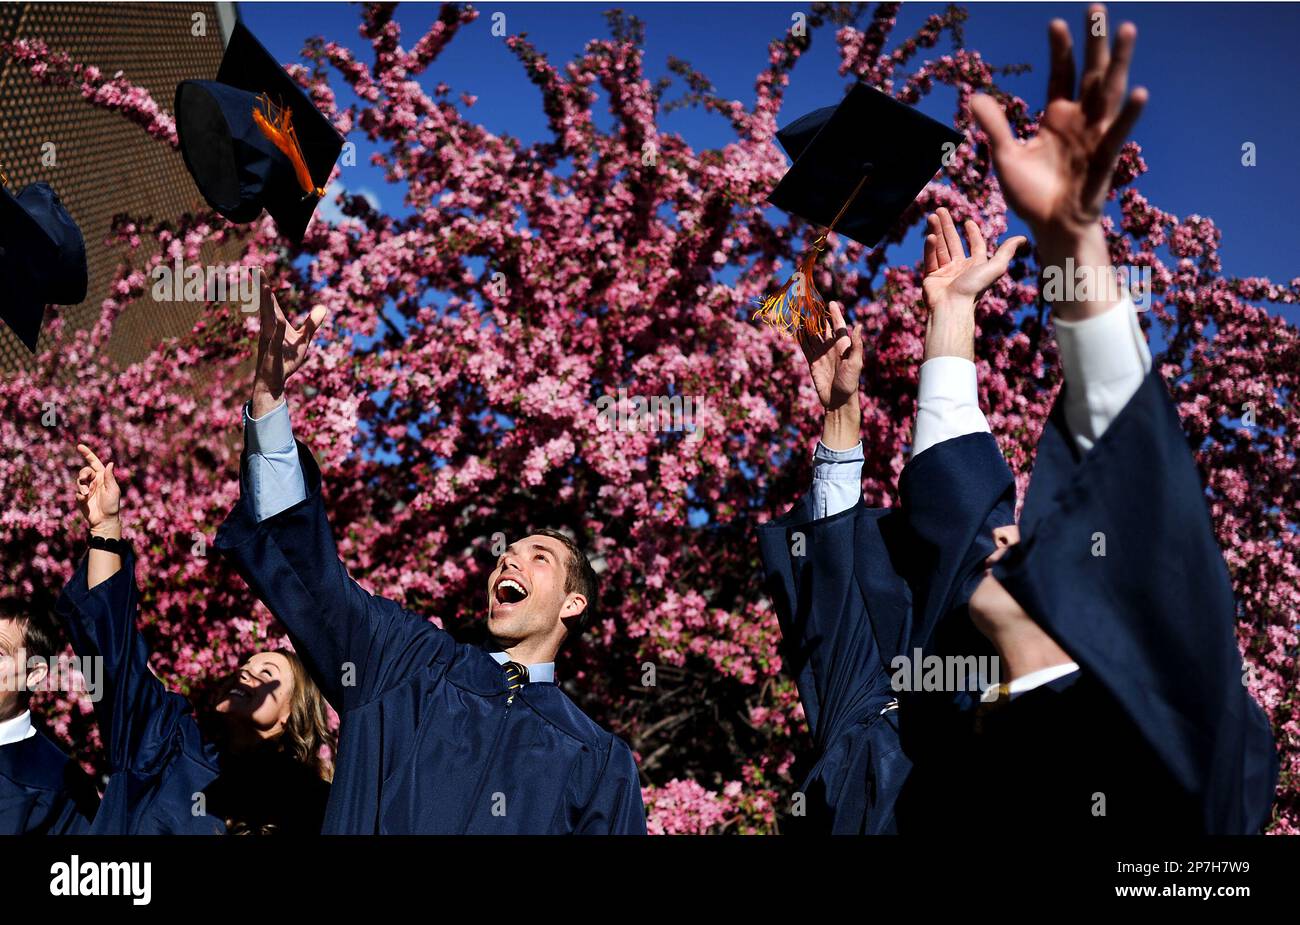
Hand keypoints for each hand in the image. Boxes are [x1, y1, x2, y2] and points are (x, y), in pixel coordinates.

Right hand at [75, 444, 120, 536]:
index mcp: (103, 477)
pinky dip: (80, 495)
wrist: (104, 520)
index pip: (94, 463)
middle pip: (84, 471)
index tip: (79, 446)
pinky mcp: (81, 497)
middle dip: (83, 473)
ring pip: (79, 480)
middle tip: (84, 479)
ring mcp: (87, 489)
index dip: (87, 454)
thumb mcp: (113, 490)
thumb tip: (110, 463)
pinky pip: (77, 492)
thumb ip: (109, 477)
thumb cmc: (112, 505)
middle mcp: (94, 481)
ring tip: (86, 494)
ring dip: (81, 486)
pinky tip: (85, 501)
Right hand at [251, 272, 328, 418]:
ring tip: (264, 286)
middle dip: (262, 288)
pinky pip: (275, 339)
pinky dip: (278, 329)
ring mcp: (270, 339)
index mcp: (275, 324)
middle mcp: (269, 329)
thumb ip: (312, 324)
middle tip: (257, 269)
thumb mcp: (303, 340)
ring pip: (268, 318)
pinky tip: (279, 319)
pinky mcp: (273, 352)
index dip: (266, 287)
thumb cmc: (286, 361)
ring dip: (266, 303)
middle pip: (266, 305)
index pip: (271, 302)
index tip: (260, 270)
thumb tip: (323, 308)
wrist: (275, 382)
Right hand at [799, 301, 862, 413]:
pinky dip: (800, 338)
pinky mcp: (812, 361)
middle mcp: (831, 347)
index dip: (834, 313)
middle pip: (822, 327)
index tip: (830, 302)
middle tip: (808, 303)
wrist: (838, 400)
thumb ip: (857, 345)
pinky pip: (805, 346)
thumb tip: (859, 325)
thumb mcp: (856, 363)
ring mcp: (821, 353)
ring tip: (800, 313)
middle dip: (816, 316)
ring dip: (807, 325)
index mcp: (843, 345)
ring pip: (812, 335)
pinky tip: (796, 329)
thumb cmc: (850, 382)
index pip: (838, 325)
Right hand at [922, 208, 1025, 310]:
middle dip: (947, 226)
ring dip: (936, 231)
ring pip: (940, 247)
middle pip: (954, 242)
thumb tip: (1023, 238)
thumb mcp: (995, 267)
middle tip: (940, 210)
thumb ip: (1007, 252)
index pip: (975, 245)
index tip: (968, 221)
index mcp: (976, 266)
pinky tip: (930, 236)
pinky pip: (930, 258)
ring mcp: (945, 272)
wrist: (952, 307)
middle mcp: (960, 268)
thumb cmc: (974, 288)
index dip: (973, 233)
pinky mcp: (931, 277)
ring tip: (931, 216)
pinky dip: (930, 247)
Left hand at [970, 5, 1145, 246]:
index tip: (1055, 23)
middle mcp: (1079, 120)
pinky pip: (1118, 133)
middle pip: (1089, 72)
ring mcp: (1095, 136)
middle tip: (1097, 8)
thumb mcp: (1005, 157)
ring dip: (1119, 62)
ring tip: (1127, 30)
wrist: (1050, 229)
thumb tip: (975, 97)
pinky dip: (1128, 114)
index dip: (1059, 50)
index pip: (1060, 74)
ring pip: (1109, 92)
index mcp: (1056, 117)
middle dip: (1094, 41)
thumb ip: (995, 126)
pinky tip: (1139, 92)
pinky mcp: (1105, 158)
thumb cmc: (1031, 195)